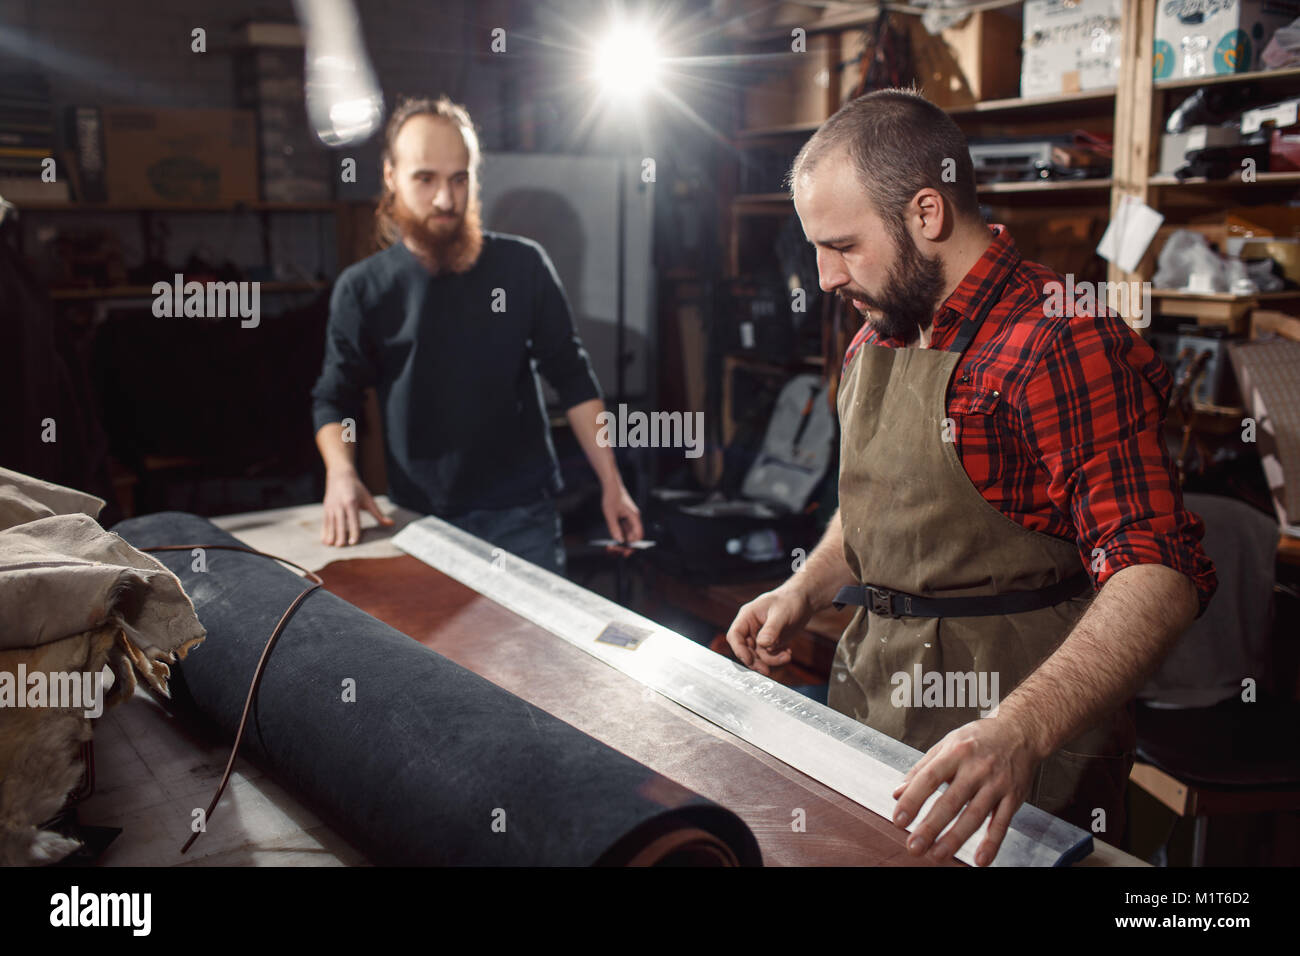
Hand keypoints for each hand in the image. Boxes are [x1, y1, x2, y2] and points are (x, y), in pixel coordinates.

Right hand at [322, 468, 393, 545]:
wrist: (340, 475)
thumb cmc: (357, 489)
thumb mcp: (368, 499)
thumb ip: (378, 513)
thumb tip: (391, 524)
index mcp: (352, 503)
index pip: (353, 520)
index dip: (354, 531)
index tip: (354, 542)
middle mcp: (340, 505)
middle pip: (340, 523)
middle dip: (340, 535)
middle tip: (341, 546)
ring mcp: (331, 507)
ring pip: (331, 523)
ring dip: (331, 535)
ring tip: (331, 545)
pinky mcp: (326, 508)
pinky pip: (324, 522)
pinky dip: (324, 531)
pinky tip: (324, 541)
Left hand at [600, 483, 642, 550]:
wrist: (611, 486)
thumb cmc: (612, 496)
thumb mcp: (610, 513)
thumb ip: (614, 527)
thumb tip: (618, 540)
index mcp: (634, 517)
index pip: (638, 535)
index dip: (634, 545)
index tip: (626, 552)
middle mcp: (634, 519)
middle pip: (633, 536)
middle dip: (625, 545)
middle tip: (615, 551)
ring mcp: (629, 518)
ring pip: (628, 534)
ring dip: (621, 542)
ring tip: (611, 547)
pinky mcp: (624, 518)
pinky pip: (623, 530)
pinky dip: (619, 536)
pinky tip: (611, 540)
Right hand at [724, 584, 812, 675]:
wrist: (804, 600)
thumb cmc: (790, 601)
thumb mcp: (781, 614)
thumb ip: (771, 629)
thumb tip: (762, 644)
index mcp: (747, 616)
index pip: (735, 635)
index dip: (739, 649)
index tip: (749, 660)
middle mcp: (751, 627)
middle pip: (745, 649)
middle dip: (756, 661)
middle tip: (767, 670)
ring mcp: (760, 636)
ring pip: (758, 655)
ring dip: (771, 660)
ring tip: (787, 656)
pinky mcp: (770, 643)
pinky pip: (769, 656)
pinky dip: (777, 658)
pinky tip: (788, 652)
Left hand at [890, 714, 1038, 866]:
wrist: (1021, 731)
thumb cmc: (980, 738)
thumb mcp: (947, 744)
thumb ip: (921, 769)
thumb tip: (897, 793)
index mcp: (956, 752)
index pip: (929, 778)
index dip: (912, 800)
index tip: (899, 819)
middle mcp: (976, 768)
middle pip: (951, 801)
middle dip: (931, 826)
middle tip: (914, 846)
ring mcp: (997, 783)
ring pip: (974, 815)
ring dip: (955, 838)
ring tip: (938, 854)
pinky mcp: (1014, 797)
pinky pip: (1002, 823)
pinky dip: (992, 843)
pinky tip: (980, 859)